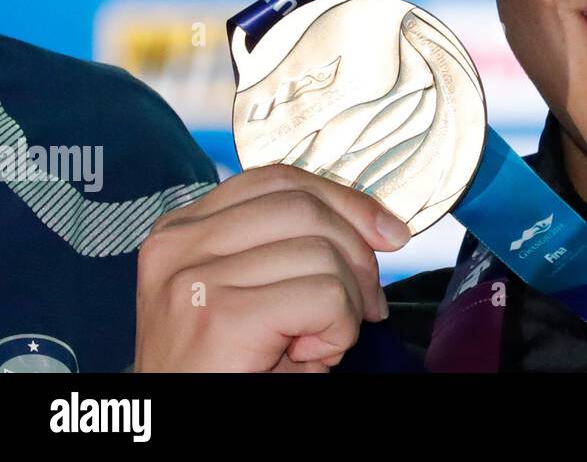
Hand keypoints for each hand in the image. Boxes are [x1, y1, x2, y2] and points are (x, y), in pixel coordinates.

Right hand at [133, 164, 410, 371]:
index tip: (388, 231)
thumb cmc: (225, 366)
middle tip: (364, 306)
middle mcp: (179, 245)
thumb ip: (291, 244)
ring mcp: (194, 278)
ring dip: (347, 302)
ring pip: (321, 252)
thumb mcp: (252, 290)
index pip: (279, 180)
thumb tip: (381, 227)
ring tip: (319, 340)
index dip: (345, 200)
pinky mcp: (219, 315)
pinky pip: (324, 296)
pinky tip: (308, 356)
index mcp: (184, 230)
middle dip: (357, 254)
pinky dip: (338, 330)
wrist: (177, 427)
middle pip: (305, 208)